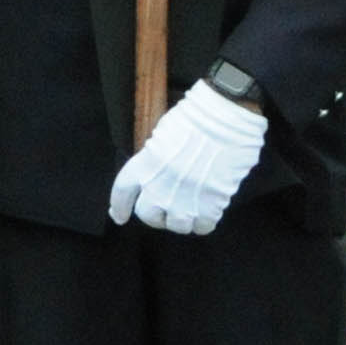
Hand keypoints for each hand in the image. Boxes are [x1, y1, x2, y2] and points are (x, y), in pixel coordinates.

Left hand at [108, 79, 268, 234]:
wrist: (225, 118)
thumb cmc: (195, 117)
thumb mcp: (161, 135)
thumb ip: (154, 160)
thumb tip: (156, 176)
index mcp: (144, 164)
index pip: (122, 193)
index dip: (119, 207)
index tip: (120, 216)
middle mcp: (160, 186)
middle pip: (148, 215)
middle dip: (155, 215)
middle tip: (164, 209)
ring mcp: (185, 199)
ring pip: (176, 225)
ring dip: (181, 219)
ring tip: (189, 209)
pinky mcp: (210, 205)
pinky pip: (202, 226)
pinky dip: (204, 221)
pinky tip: (208, 210)